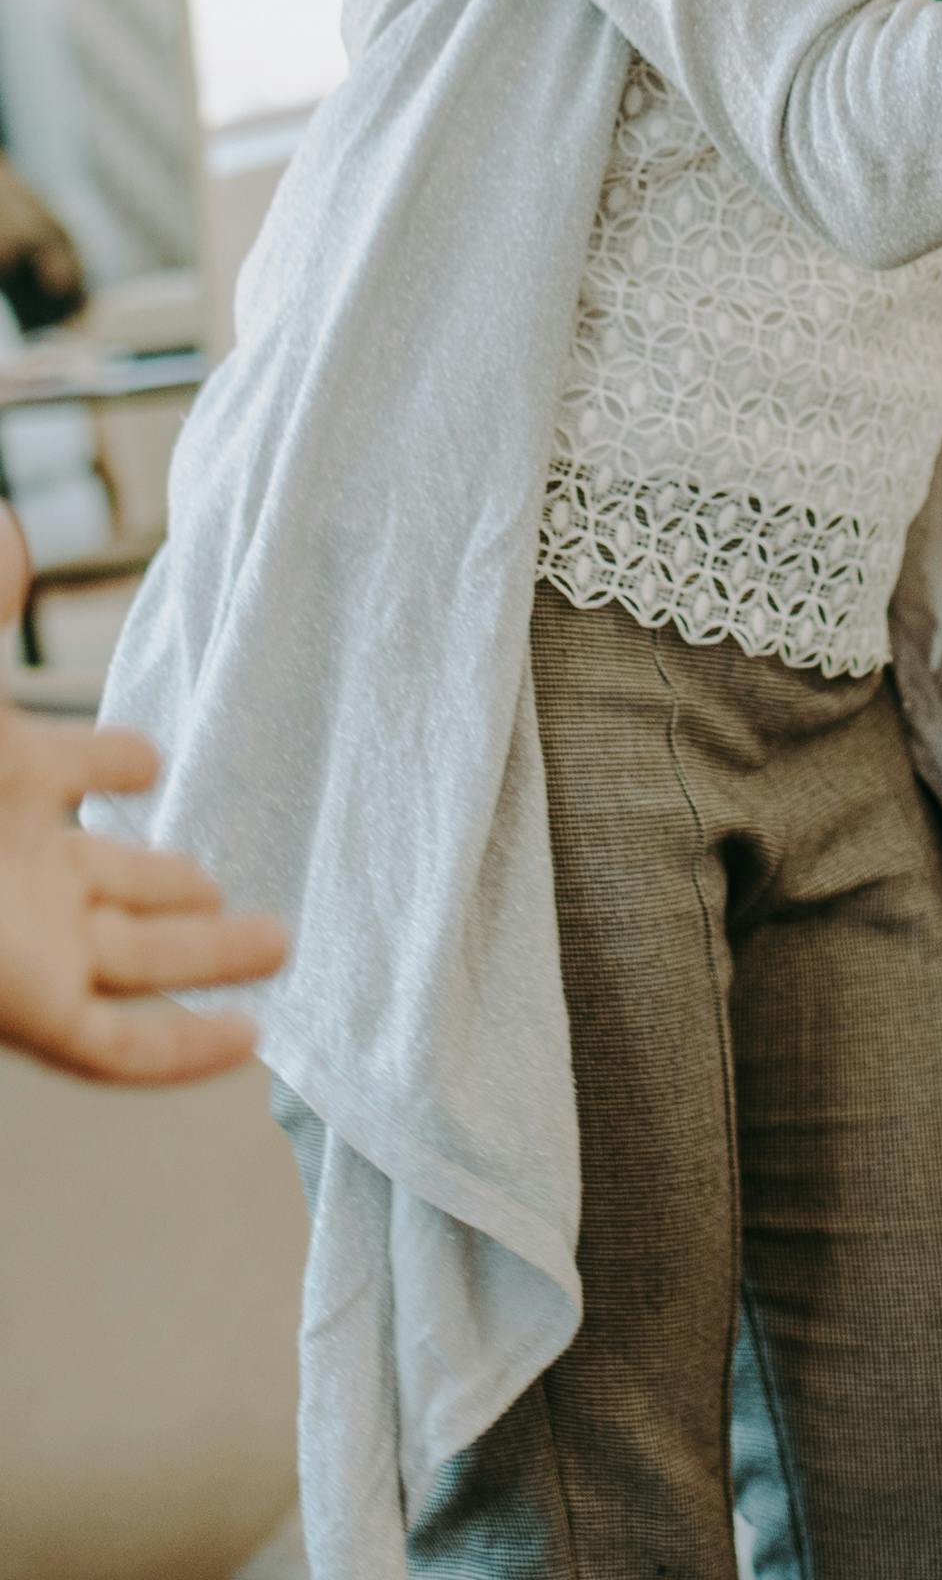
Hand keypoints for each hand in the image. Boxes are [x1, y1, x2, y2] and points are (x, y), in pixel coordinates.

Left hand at [0, 515, 286, 1084]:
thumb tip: (9, 530)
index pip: (65, 770)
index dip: (111, 761)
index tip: (154, 760)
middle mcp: (15, 867)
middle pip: (112, 880)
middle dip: (176, 880)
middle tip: (228, 887)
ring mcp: (26, 939)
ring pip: (135, 957)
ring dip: (208, 954)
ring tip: (277, 945)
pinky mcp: (26, 1006)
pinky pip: (117, 1046)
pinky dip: (183, 1049)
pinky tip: (246, 1037)